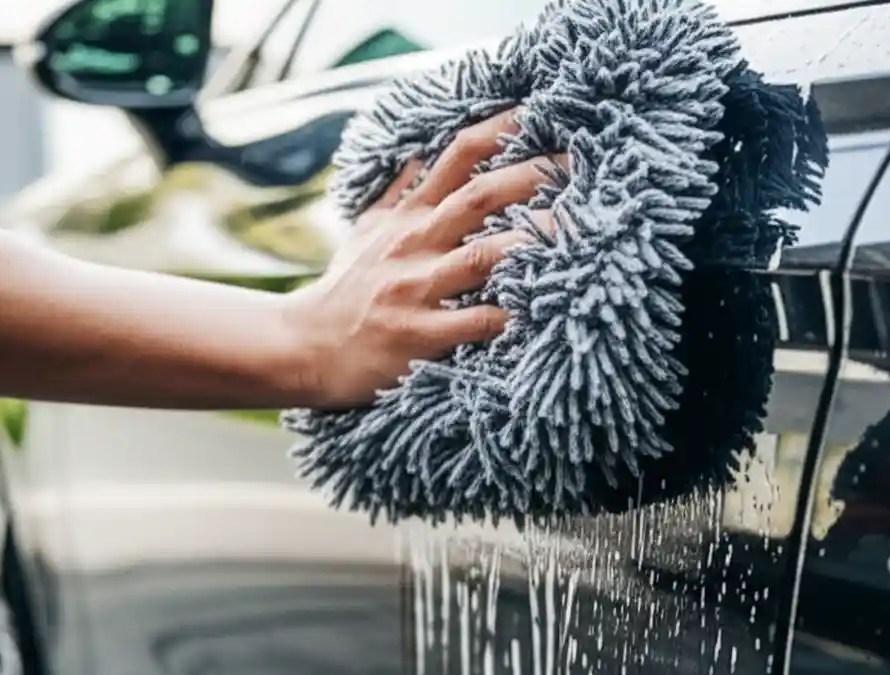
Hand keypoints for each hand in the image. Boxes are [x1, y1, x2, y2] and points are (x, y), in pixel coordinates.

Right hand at [293, 109, 561, 408]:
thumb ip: (398, 192)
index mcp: (410, 214)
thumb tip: (418, 154)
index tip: (543, 114)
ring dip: (532, 242)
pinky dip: (510, 314)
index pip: (458, 155)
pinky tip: (545, 309)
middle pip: (482, 197)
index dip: (501, 130)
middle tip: (584, 167)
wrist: (306, 346)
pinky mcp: (419, 335)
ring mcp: (417, 288)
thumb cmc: (346, 288)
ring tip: (580, 232)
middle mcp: (416, 243)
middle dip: (534, 177)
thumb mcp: (366, 229)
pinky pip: (475, 322)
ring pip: (483, 256)